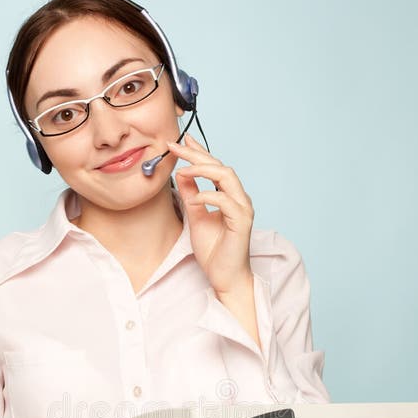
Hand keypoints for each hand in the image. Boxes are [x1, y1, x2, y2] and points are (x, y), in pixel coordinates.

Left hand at [169, 135, 254, 296]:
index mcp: (229, 196)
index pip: (214, 167)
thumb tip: (181, 175)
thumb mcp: (195, 218)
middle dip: (197, 154)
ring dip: (203, 170)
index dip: (198, 152)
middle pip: (220, 166)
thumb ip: (190, 196)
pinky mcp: (242, 221)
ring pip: (227, 176)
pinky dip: (208, 196)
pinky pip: (225, 201)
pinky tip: (193, 199)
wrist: (225, 277)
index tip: (180, 141)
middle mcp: (239, 198)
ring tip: (183, 170)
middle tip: (175, 146)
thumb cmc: (214, 251)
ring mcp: (243, 208)